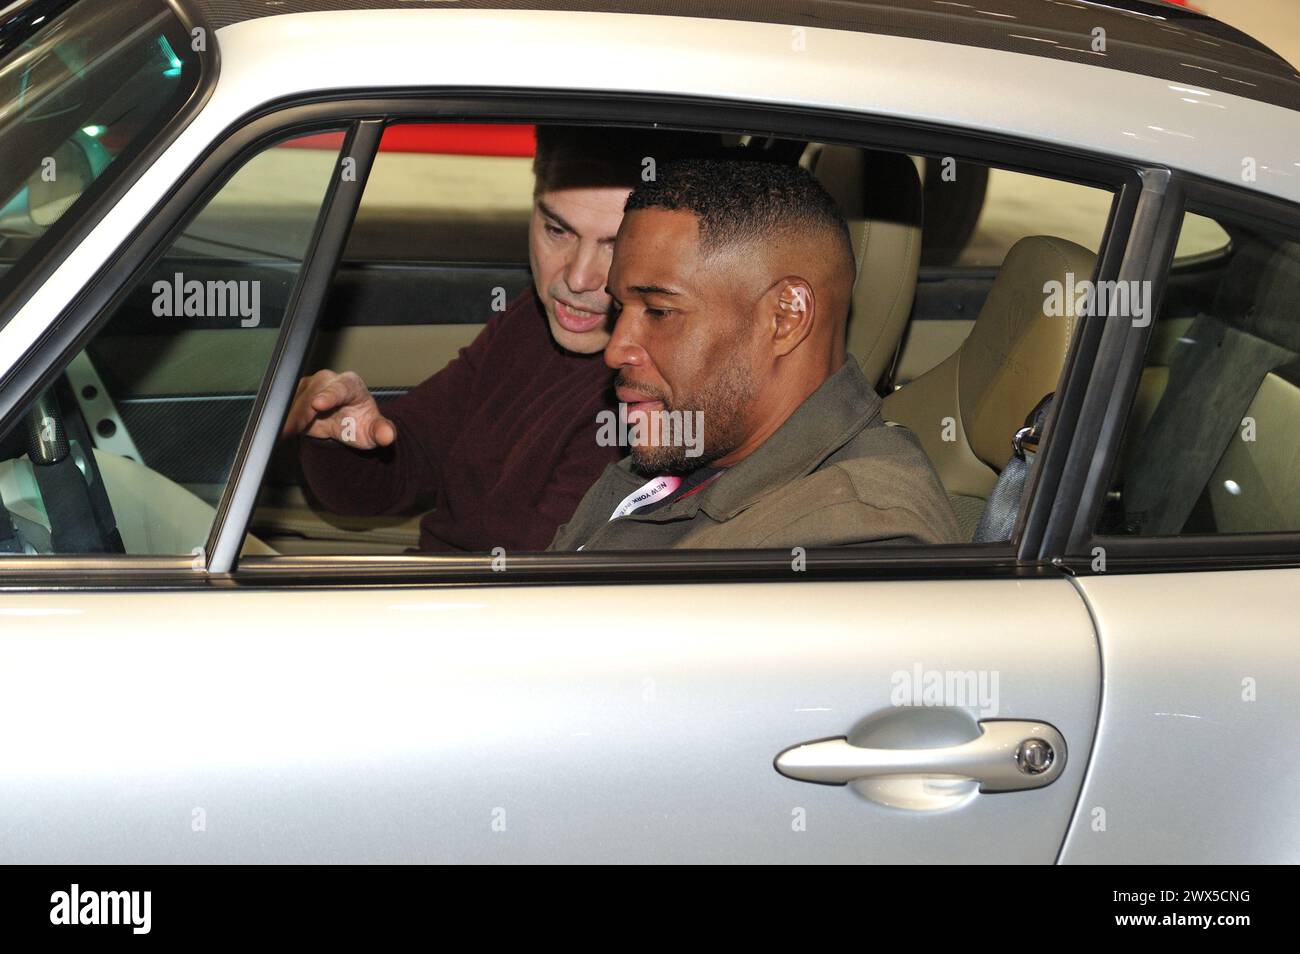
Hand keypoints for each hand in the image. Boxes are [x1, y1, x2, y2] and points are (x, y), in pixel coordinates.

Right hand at [281, 369, 395, 448]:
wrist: (346, 424)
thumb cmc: (360, 423)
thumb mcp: (373, 431)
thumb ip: (382, 432)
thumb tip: (387, 436)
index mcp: (351, 385)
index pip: (339, 389)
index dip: (328, 396)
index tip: (318, 404)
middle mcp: (328, 380)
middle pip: (312, 393)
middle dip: (304, 411)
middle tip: (298, 428)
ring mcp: (309, 385)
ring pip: (295, 399)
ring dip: (292, 416)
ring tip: (290, 431)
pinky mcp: (295, 394)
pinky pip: (285, 405)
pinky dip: (284, 417)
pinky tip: (284, 428)